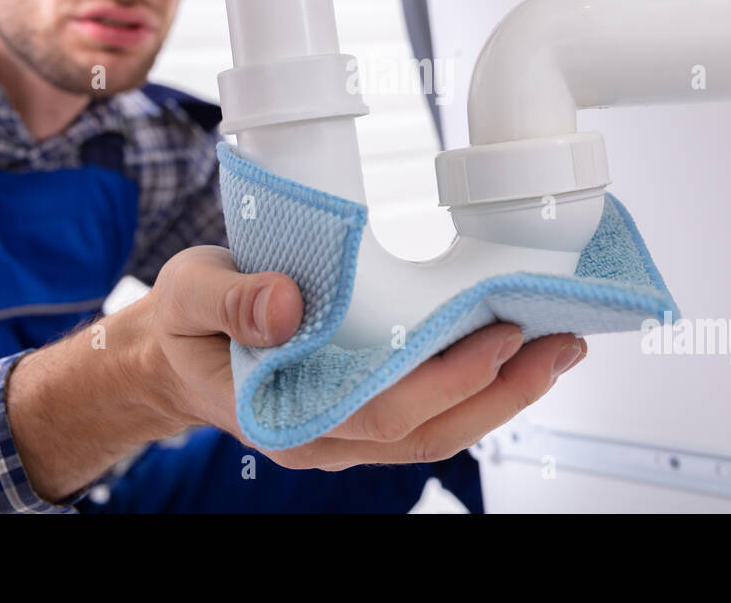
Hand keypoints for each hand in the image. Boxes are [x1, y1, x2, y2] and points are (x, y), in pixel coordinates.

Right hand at [145, 244, 586, 468]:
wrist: (172, 355)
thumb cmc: (184, 325)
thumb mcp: (187, 294)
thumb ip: (230, 299)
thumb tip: (286, 304)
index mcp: (285, 415)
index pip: (382, 412)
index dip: (446, 380)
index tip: (496, 334)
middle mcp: (325, 436)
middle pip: (430, 431)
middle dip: (503, 390)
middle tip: (558, 340)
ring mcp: (347, 430)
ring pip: (439, 430)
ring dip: (504, 394)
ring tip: (557, 348)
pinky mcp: (362, 412)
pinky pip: (430, 413)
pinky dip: (477, 386)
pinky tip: (512, 352)